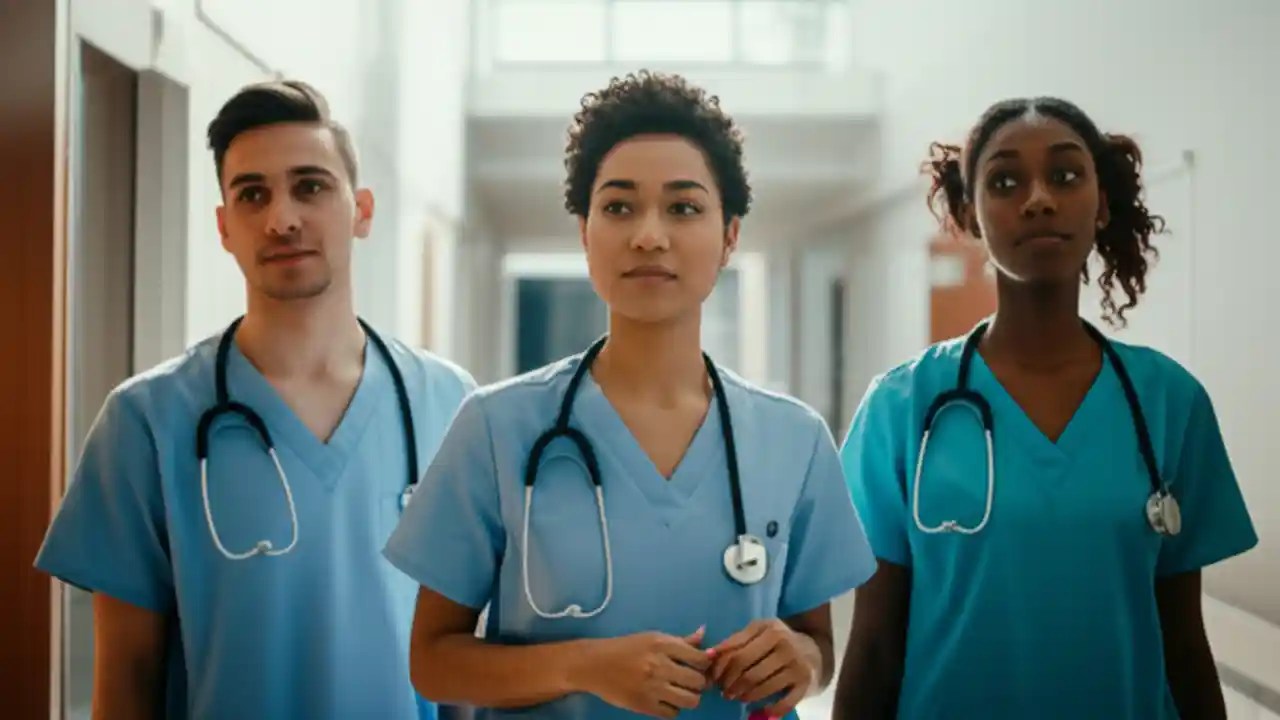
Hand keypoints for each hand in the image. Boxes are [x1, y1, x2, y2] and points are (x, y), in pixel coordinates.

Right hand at [577, 626, 711, 717]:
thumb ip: (680, 641)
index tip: (698, 667)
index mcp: (663, 644)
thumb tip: (703, 634)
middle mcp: (659, 665)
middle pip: (699, 682)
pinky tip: (664, 700)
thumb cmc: (626, 649)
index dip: (704, 665)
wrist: (594, 664)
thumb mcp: (652, 638)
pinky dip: (672, 709)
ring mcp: (652, 687)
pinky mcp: (643, 705)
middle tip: (689, 682)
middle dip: (698, 683)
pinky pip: (673, 713)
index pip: (701, 659)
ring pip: (690, 701)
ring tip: (679, 693)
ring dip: (689, 698)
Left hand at [708, 619, 817, 716]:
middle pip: (747, 669)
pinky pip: (784, 702)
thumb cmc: (777, 642)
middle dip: (731, 684)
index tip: (713, 679)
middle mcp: (784, 643)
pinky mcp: (805, 682)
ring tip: (738, 697)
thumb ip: (735, 642)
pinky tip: (760, 711)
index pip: (736, 651)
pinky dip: (769, 710)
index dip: (720, 668)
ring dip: (745, 696)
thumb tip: (708, 655)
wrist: (813, 651)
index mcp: (768, 628)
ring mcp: (796, 663)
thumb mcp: (758, 633)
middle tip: (725, 692)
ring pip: (761, 685)